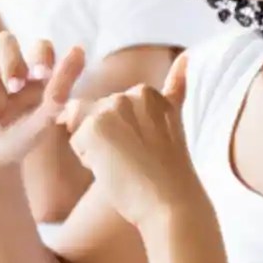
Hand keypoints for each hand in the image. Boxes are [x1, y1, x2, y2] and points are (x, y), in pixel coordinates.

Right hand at [0, 32, 86, 182]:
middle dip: (7, 67)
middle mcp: (4, 69)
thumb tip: (79, 48)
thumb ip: (61, 85)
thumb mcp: (44, 117)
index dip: (37, 56)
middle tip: (11, 93)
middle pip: (5, 40)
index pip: (40, 45)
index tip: (35, 79)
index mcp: (32, 72)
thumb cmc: (20, 142)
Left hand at [66, 54, 205, 228]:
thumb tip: (186, 56)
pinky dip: (89, 161)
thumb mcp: (172, 123)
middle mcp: (130, 93)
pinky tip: (114, 167)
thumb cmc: (168, 174)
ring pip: (82, 129)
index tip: (144, 151)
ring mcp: (112, 108)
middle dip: (106, 140)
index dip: (123, 136)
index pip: (111, 109)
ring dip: (96, 150)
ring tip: (126, 166)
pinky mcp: (95, 127)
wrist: (171, 206)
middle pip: (93, 115)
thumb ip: (173, 90)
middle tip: (135, 161)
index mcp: (148, 92)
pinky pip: (77, 144)